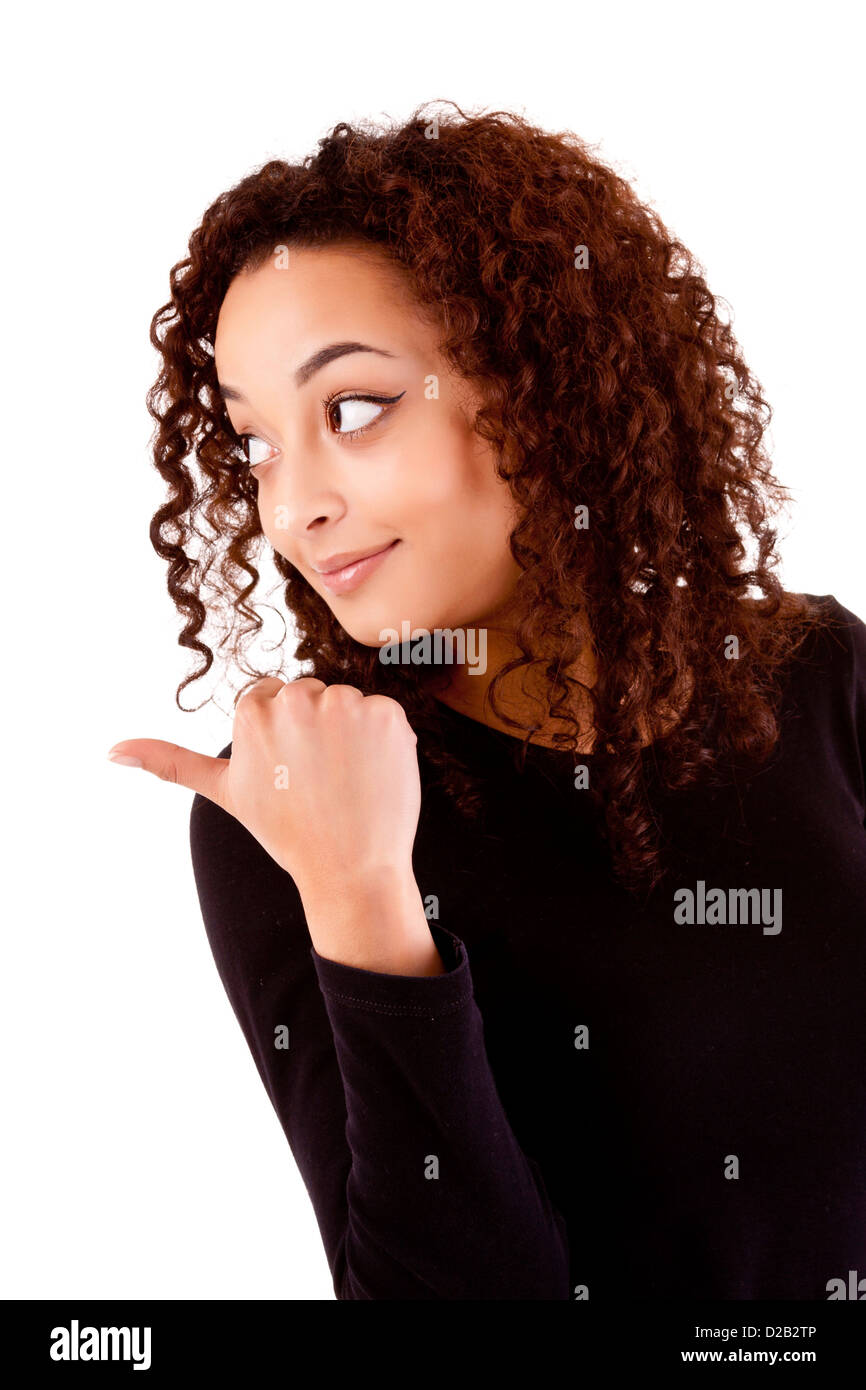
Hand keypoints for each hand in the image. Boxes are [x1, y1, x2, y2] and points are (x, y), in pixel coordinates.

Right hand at [108, 677, 423, 905]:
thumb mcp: (226, 792)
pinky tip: (373, 775)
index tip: (291, 773)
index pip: (274, 699)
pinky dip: (384, 742)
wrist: (350, 870)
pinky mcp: (388, 713)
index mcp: (254, 711)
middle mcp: (296, 699)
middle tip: (319, 781)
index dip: (286, 739)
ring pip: (349, 704)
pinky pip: (385, 713)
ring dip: (353, 735)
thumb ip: (171, 763)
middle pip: (312, 696)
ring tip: (346, 781)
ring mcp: (346, 705)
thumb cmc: (287, 832)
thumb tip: (112, 751)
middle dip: (318, 731)